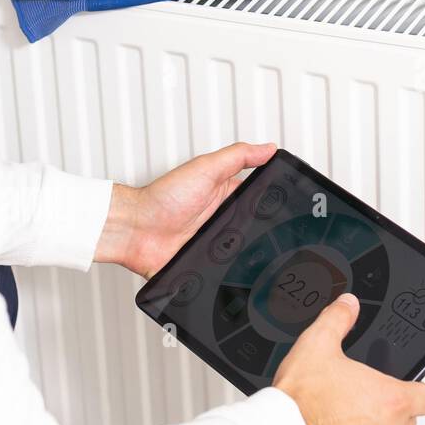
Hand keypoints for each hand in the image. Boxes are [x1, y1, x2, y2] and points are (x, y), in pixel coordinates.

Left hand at [95, 142, 276, 279]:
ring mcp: (211, 245)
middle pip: (253, 230)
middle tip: (269, 237)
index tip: (289, 205)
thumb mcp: (205, 168)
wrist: (134, 230)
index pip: (257, 200)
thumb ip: (237, 157)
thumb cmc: (162, 198)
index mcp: (224, 196)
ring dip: (245, 257)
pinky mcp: (202, 265)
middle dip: (262, 236)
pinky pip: (221, 274)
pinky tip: (228, 272)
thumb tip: (268, 148)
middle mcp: (219, 221)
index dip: (272, 203)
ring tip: (245, 254)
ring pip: (241, 255)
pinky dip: (226, 275)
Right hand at [273, 293, 424, 424]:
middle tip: (357, 403)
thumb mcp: (317, 345)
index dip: (413, 391)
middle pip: (404, 421)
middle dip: (386, 412)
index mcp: (391, 399)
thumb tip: (348, 305)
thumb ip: (337, 320)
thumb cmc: (299, 399)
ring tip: (340, 424)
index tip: (398, 390)